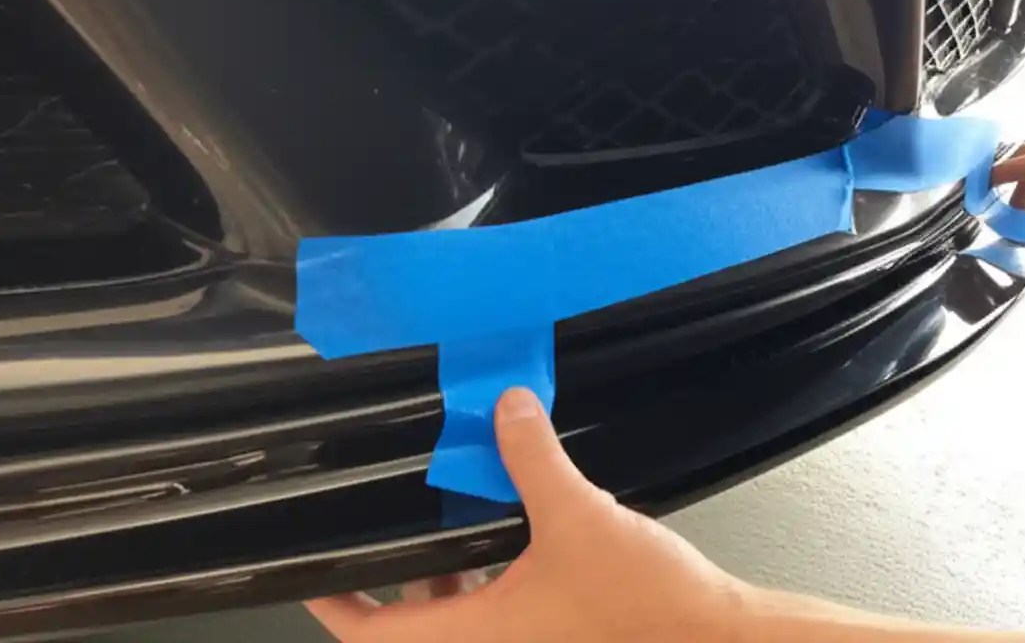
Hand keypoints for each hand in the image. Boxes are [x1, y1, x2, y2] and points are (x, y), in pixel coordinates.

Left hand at [305, 388, 748, 642]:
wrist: (712, 638)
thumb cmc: (644, 602)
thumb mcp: (577, 515)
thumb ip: (532, 456)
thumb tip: (507, 405)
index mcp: (481, 636)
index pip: (376, 635)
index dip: (336, 604)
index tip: (312, 569)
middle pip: (413, 628)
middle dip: (394, 582)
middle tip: (380, 530)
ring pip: (459, 622)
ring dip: (443, 581)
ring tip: (440, 526)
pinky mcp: (555, 635)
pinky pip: (499, 615)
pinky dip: (486, 581)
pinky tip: (507, 536)